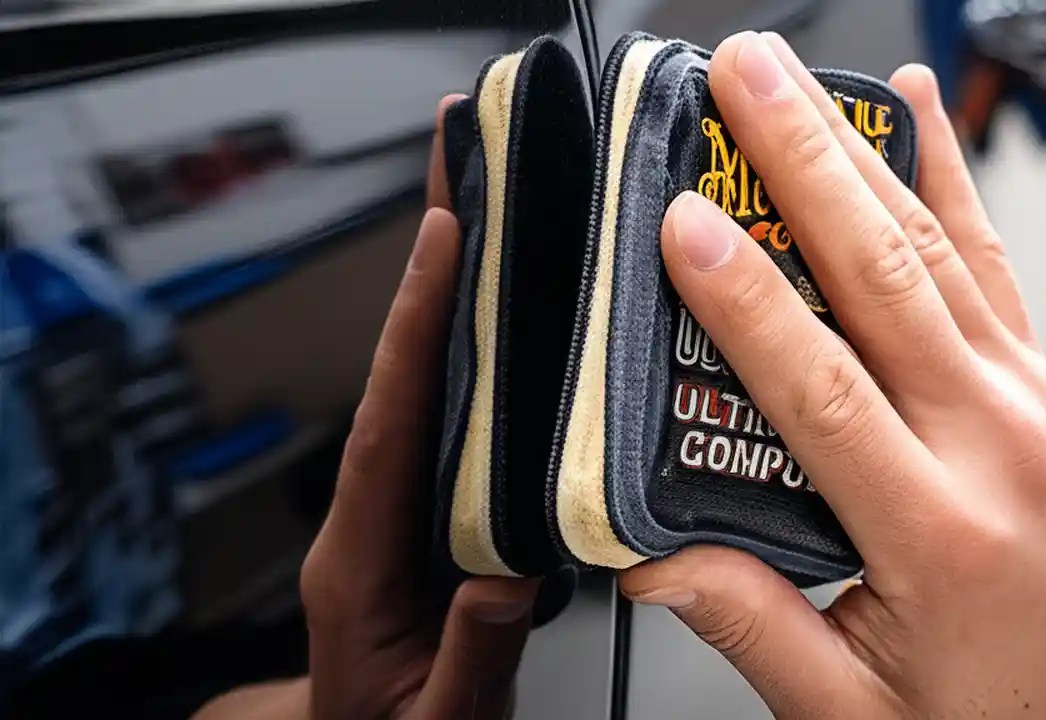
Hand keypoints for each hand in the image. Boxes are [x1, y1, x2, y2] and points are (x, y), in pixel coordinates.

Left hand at [195, 96, 538, 719]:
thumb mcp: (440, 719)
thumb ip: (473, 654)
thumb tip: (508, 578)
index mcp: (357, 561)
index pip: (384, 425)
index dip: (411, 329)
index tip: (440, 240)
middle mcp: (371, 513)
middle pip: (401, 375)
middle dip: (427, 274)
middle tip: (460, 176)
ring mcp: (399, 502)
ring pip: (424, 383)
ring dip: (452, 297)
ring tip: (489, 210)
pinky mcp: (430, 503)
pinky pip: (450, 413)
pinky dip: (473, 347)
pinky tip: (510, 307)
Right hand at [621, 32, 1045, 717]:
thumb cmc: (994, 700)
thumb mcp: (858, 708)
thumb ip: (754, 628)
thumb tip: (655, 566)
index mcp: (934, 529)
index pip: (824, 392)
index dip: (748, 304)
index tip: (686, 227)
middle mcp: (985, 440)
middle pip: (883, 276)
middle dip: (802, 164)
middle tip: (740, 84)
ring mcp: (1016, 393)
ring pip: (930, 245)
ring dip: (855, 148)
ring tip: (790, 79)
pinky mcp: (1026, 371)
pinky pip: (983, 252)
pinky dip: (944, 169)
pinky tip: (913, 104)